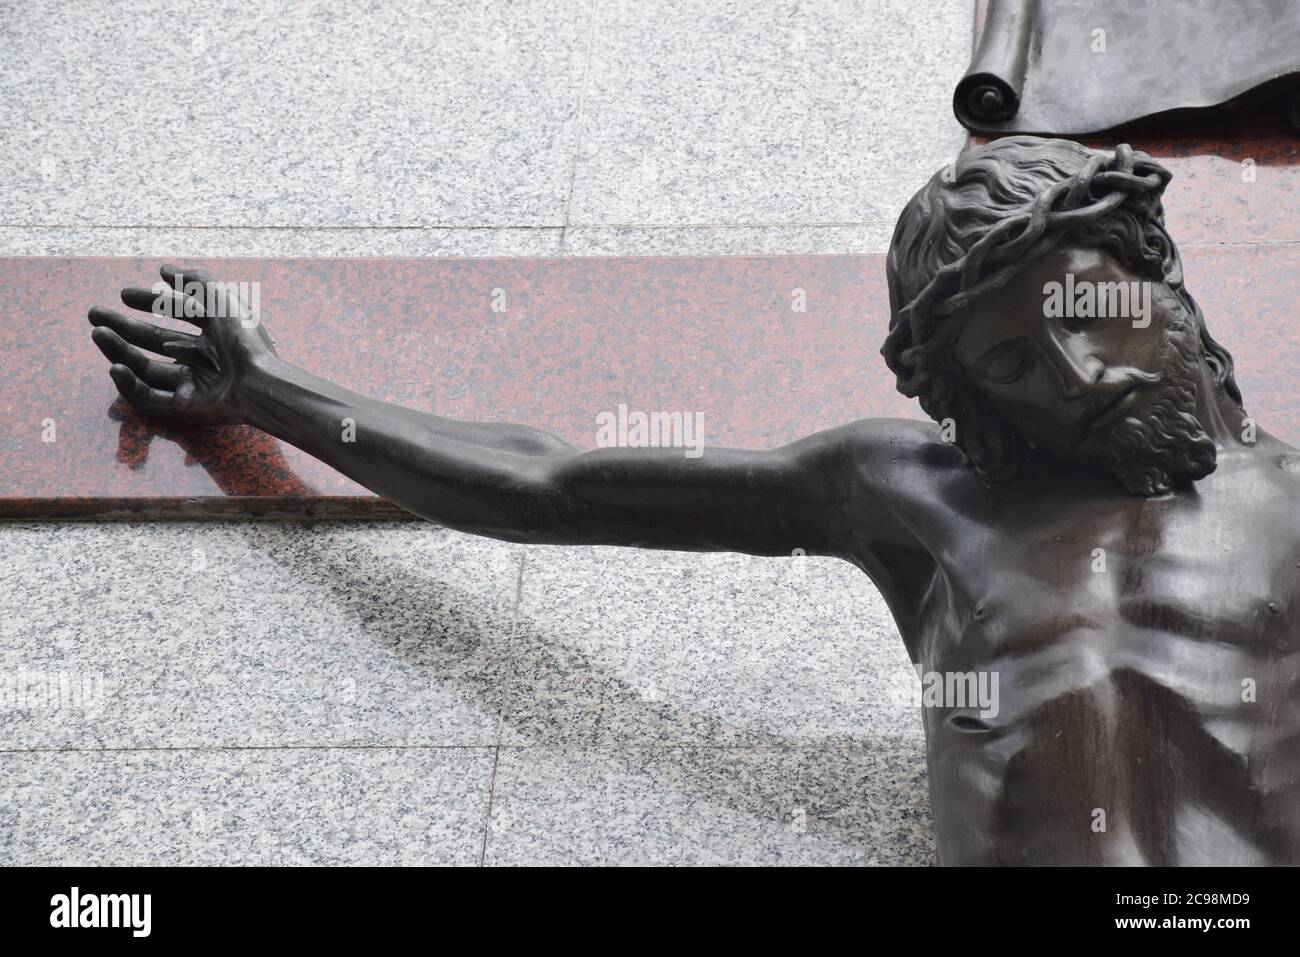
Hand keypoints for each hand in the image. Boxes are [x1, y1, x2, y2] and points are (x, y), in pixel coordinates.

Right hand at [88, 264, 279, 424]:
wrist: (258, 382)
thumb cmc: (244, 340)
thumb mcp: (221, 300)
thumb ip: (194, 281)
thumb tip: (164, 269)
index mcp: (214, 333)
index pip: (176, 313)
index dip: (150, 301)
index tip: (124, 294)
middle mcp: (202, 358)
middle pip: (154, 341)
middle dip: (123, 328)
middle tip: (94, 314)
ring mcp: (192, 384)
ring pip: (146, 369)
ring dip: (120, 351)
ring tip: (98, 333)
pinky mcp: (184, 408)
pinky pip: (150, 398)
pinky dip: (130, 385)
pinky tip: (115, 367)